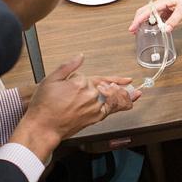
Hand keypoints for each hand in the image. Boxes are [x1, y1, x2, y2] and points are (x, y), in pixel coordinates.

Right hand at [14, 54, 140, 158]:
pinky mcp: (96, 117)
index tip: (117, 78)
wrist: (44, 126)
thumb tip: (80, 56)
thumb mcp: (51, 80)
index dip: (92, 78)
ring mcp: (94, 106)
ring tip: (138, 93)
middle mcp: (90, 94)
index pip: (90, 77)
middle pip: (101, 85)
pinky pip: (112, 108)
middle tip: (128, 82)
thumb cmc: (44, 105)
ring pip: (109, 96)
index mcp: (80, 83)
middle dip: (105, 85)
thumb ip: (68, 66)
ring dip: (123, 93)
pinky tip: (131, 102)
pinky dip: (122, 104)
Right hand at [128, 0, 181, 33]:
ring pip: (153, 15)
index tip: (132, 28)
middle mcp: (162, 3)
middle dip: (138, 21)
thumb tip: (166, 29)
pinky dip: (157, 22)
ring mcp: (166, 6)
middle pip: (145, 12)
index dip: (137, 21)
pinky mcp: (171, 9)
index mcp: (162, 2)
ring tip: (143, 30)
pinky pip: (161, 16)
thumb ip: (174, 20)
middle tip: (134, 30)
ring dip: (147, 22)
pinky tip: (158, 27)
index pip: (145, 12)